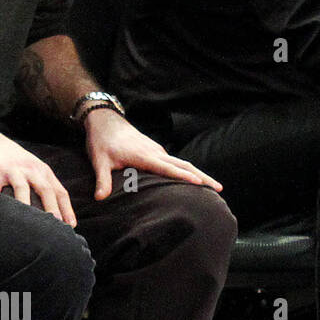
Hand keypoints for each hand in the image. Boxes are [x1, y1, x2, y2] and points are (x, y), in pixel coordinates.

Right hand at [0, 127, 76, 225]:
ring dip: (27, 205)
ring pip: (22, 188)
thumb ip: (44, 186)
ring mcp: (12, 170)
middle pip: (45, 189)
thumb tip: (58, 215)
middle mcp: (30, 169)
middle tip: (56, 225)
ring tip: (29, 222)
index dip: (66, 209)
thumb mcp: (34, 169)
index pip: (59, 191)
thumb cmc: (15, 161)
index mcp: (43, 171)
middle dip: (52, 208)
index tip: (71, 225)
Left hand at [84, 108, 221, 199]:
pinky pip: (174, 161)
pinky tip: (192, 179)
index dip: (184, 177)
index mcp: (144, 156)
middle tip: (220, 189)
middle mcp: (155, 152)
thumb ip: (102, 180)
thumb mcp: (98, 161)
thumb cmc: (101, 142)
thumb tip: (99, 198)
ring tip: (213, 187)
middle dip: (203, 176)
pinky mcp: (155, 150)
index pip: (168, 168)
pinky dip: (186, 170)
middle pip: (184, 165)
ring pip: (182, 162)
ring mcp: (157, 150)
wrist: (104, 121)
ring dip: (198, 173)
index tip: (201, 184)